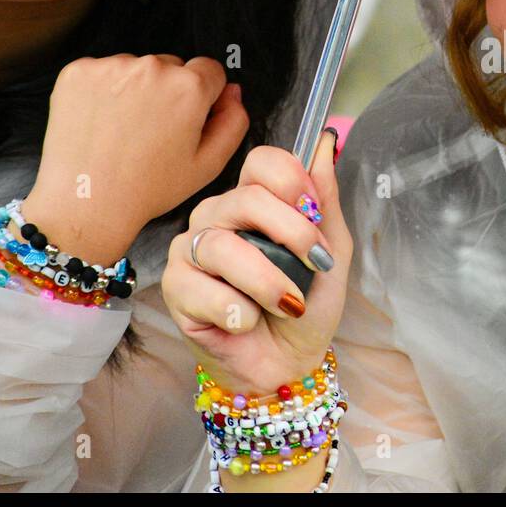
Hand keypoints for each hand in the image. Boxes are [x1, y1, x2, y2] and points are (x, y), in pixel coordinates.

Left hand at [22, 54, 249, 262]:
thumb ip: (233, 122)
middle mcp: (152, 68)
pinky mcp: (78, 71)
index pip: (210, 70)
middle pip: (172, 66)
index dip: (204, 97)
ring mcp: (111, 67)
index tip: (187, 118)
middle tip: (153, 132)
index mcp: (189, 88)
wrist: (86, 202)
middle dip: (168, 91)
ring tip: (124, 131)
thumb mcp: (208, 165)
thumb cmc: (147, 189)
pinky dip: (103, 91)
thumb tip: (232, 92)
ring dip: (135, 89)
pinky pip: (102, 71)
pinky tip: (102, 123)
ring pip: (136, 68)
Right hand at [162, 133, 352, 395]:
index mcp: (254, 201)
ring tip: (288, 305)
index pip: (262, 162)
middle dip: (291, 233)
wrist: (289, 362)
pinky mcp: (175, 288)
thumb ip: (325, 200)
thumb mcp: (331, 252)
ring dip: (266, 280)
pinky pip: (199, 287)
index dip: (291, 180)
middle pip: (244, 199)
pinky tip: (246, 323)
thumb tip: (325, 144)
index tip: (314, 210)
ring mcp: (191, 250)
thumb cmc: (307, 305)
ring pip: (221, 246)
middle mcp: (217, 217)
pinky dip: (234, 310)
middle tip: (316, 264)